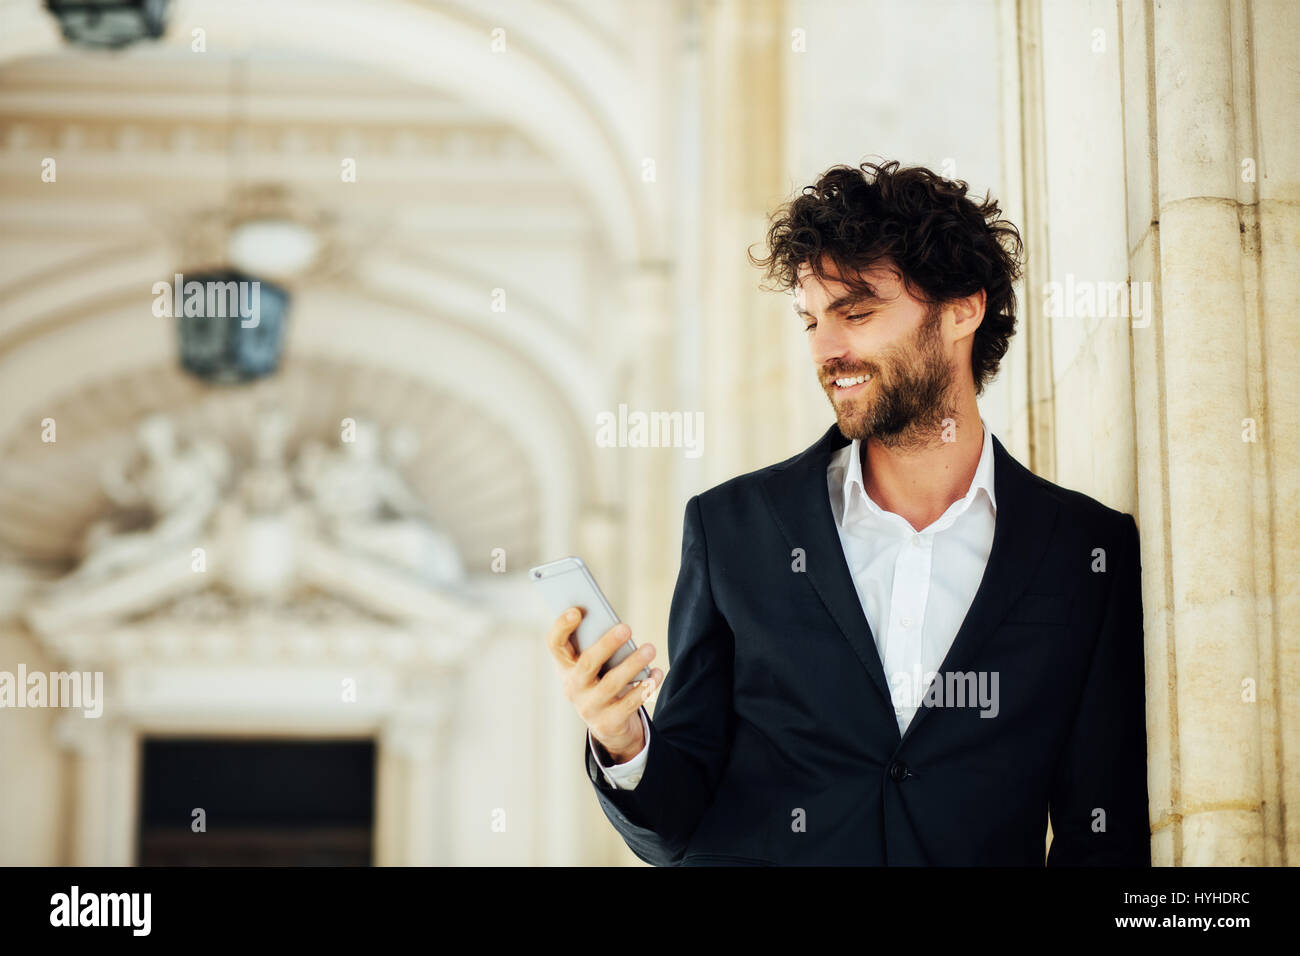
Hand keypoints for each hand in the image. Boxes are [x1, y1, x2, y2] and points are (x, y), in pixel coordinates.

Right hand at [546, 607, 662, 762]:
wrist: (608, 725)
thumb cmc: (602, 681)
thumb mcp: (595, 665)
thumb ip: (598, 646)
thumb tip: (618, 627)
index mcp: (565, 666)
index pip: (554, 644)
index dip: (561, 627)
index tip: (576, 611)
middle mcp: (572, 687)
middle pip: (587, 662)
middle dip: (606, 644)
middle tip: (626, 628)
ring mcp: (589, 707)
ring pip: (611, 683)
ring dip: (632, 664)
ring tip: (650, 649)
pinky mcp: (608, 723)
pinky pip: (629, 703)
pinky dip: (645, 687)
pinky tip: (656, 673)